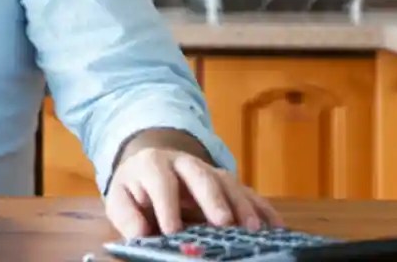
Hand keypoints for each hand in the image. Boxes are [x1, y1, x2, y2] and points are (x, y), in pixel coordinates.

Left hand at [104, 147, 282, 238]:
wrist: (151, 166)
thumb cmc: (136, 190)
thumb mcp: (121, 200)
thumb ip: (127, 216)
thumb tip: (141, 234)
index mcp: (153, 165)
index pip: (161, 181)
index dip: (167, 205)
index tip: (172, 231)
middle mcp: (183, 163)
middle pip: (200, 174)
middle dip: (212, 198)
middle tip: (222, 223)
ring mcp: (208, 170)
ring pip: (227, 182)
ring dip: (242, 204)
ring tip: (252, 229)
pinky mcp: (226, 182)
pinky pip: (247, 192)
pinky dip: (262, 208)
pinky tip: (274, 226)